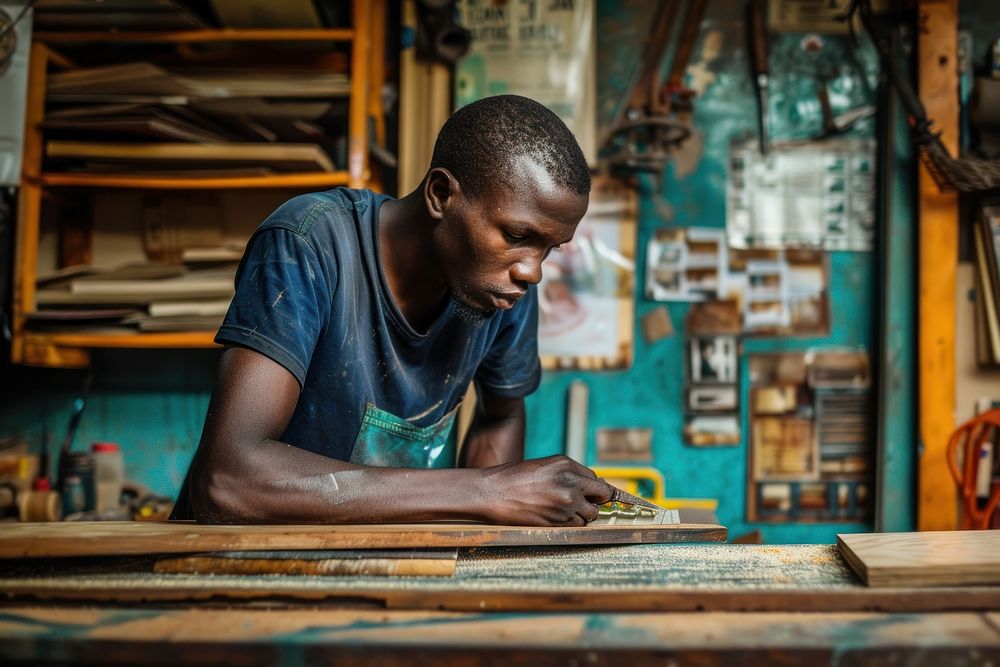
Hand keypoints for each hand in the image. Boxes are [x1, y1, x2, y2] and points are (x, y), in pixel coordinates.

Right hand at [479, 455, 613, 525]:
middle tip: (586, 504)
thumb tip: (587, 485)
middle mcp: (571, 482)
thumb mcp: (544, 466)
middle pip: (602, 494)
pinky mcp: (561, 520)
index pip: (595, 478)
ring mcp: (567, 502)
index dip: (594, 488)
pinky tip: (557, 518)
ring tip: (564, 512)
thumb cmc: (514, 478)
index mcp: (566, 464)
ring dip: (582, 514)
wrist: (493, 493)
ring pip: (591, 513)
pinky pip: (578, 525)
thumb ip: (567, 474)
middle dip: (596, 500)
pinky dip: (572, 524)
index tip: (596, 495)